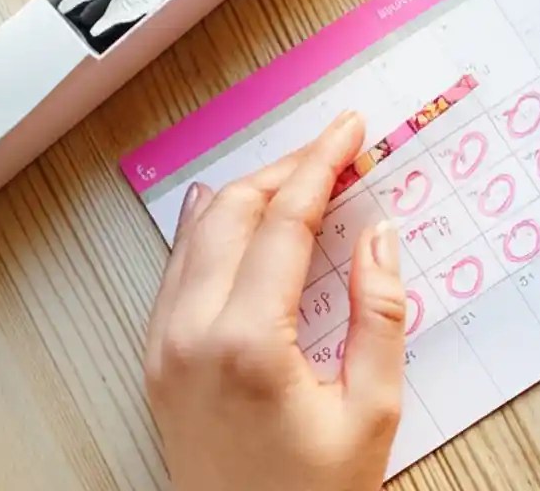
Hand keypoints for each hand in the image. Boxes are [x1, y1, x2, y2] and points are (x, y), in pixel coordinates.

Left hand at [144, 112, 404, 490]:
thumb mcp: (371, 410)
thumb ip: (381, 315)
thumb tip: (381, 237)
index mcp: (247, 342)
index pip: (285, 220)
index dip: (322, 164)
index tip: (349, 131)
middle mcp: (190, 334)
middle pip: (232, 211)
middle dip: (287, 168)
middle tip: (336, 151)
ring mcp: (165, 347)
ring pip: (198, 233)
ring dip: (250, 193)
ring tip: (301, 177)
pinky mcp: (158, 361)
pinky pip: (180, 268)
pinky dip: (215, 229)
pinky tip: (238, 218)